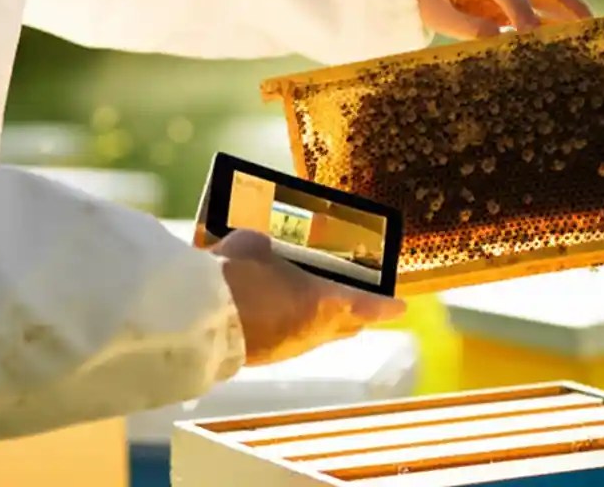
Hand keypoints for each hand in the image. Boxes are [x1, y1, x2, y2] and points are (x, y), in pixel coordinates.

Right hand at [214, 230, 405, 365]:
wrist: (203, 319)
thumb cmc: (241, 275)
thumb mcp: (255, 246)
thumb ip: (266, 247)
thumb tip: (262, 245)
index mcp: (326, 303)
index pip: (369, 306)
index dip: (385, 306)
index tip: (400, 306)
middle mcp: (316, 331)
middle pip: (348, 325)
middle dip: (355, 314)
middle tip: (359, 301)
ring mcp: (292, 348)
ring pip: (318, 336)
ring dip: (320, 322)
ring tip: (313, 303)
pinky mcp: (267, 358)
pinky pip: (289, 341)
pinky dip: (289, 327)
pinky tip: (275, 313)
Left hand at [415, 0, 592, 39]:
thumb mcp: (437, 12)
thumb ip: (466, 25)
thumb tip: (499, 38)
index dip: (524, 15)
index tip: (533, 37)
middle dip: (570, 4)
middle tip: (591, 24)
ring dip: (571, 11)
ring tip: (590, 32)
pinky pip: (540, 4)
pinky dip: (556, 18)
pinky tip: (567, 37)